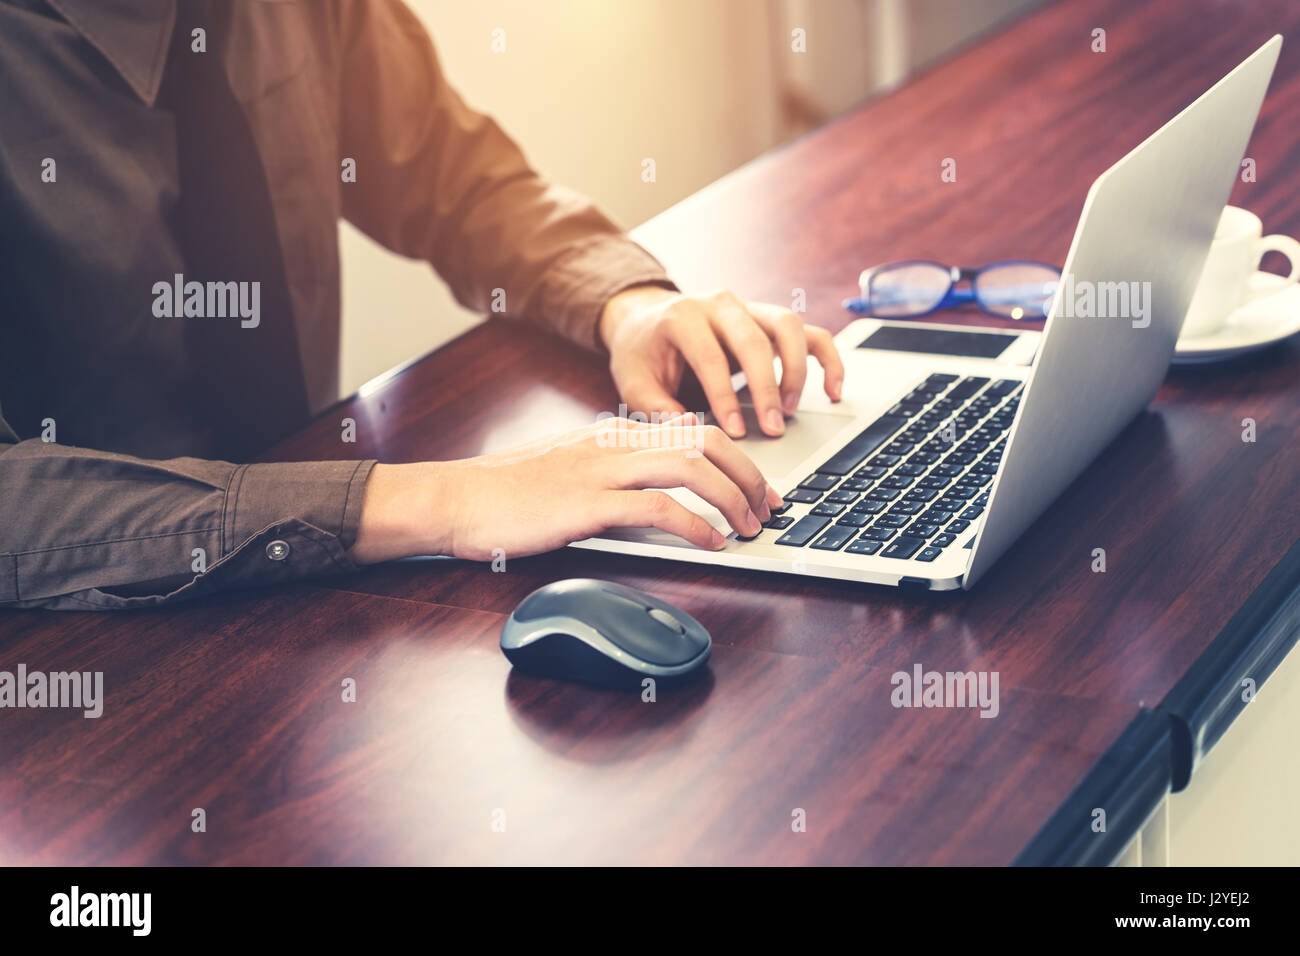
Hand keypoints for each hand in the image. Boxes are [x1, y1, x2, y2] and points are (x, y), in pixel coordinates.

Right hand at [348, 415, 784, 563]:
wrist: (457, 499)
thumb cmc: (508, 493)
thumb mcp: (570, 471)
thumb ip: (613, 473)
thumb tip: (656, 491)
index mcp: (613, 433)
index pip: (694, 429)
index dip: (737, 457)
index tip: (757, 485)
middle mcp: (614, 443)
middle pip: (706, 441)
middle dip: (749, 474)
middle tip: (770, 507)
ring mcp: (602, 470)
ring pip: (691, 467)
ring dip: (733, 498)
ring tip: (749, 527)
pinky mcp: (588, 503)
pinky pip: (658, 507)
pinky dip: (696, 524)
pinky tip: (712, 543)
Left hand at [598, 285, 844, 438]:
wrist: (646, 323)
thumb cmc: (642, 356)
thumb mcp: (635, 383)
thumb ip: (657, 409)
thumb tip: (691, 429)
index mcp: (682, 316)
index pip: (711, 356)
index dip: (725, 396)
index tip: (735, 432)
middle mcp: (720, 305)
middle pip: (754, 340)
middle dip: (766, 388)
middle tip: (771, 428)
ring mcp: (749, 308)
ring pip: (788, 326)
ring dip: (796, 370)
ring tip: (791, 410)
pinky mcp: (769, 320)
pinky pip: (809, 332)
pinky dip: (827, 359)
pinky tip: (833, 390)